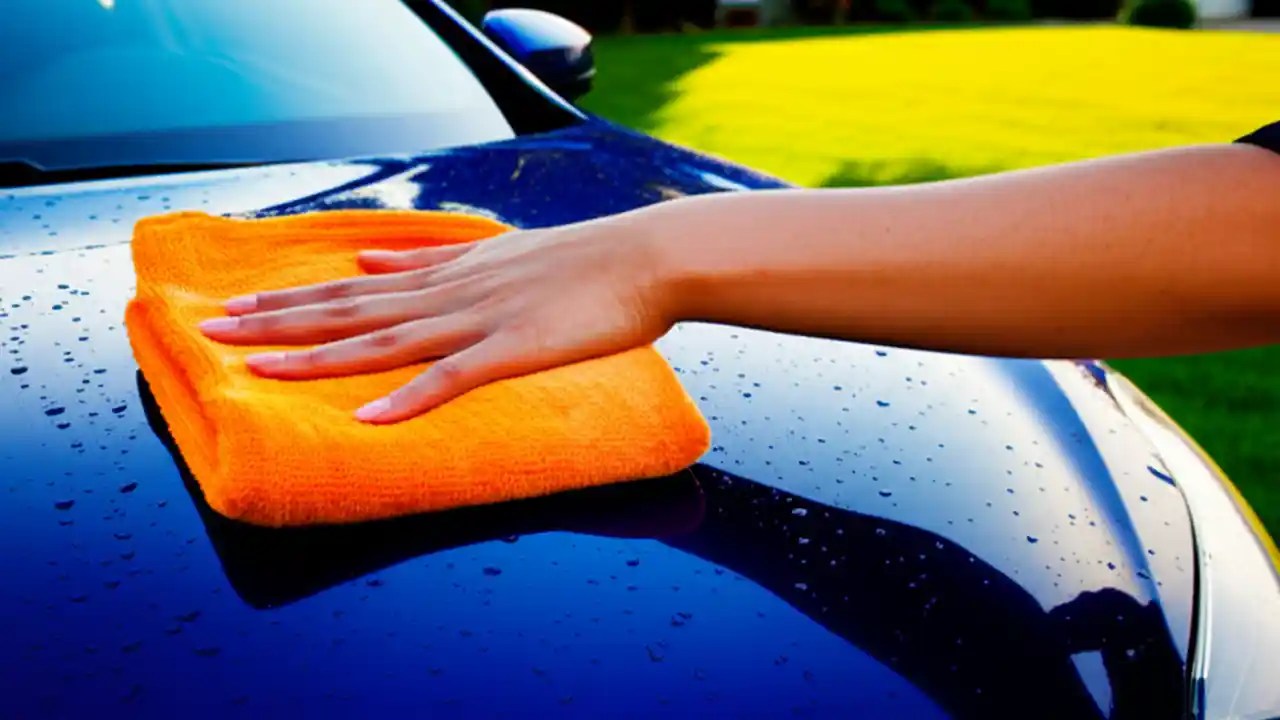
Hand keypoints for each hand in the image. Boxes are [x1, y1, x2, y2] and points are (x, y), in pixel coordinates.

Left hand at [198, 218, 674, 423]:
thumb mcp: (492, 252)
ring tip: (260, 368)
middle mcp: (449, 294)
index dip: (291, 302)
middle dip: (279, 324)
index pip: (353, 290)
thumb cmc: (581, 261)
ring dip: (321, 357)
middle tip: (212, 330)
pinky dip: (408, 398)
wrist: (645, 257)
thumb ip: (427, 262)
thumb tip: (368, 261)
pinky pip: (453, 379)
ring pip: (386, 343)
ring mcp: (479, 320)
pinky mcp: (515, 349)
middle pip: (351, 313)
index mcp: (445, 275)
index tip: (235, 308)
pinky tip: (367, 418)